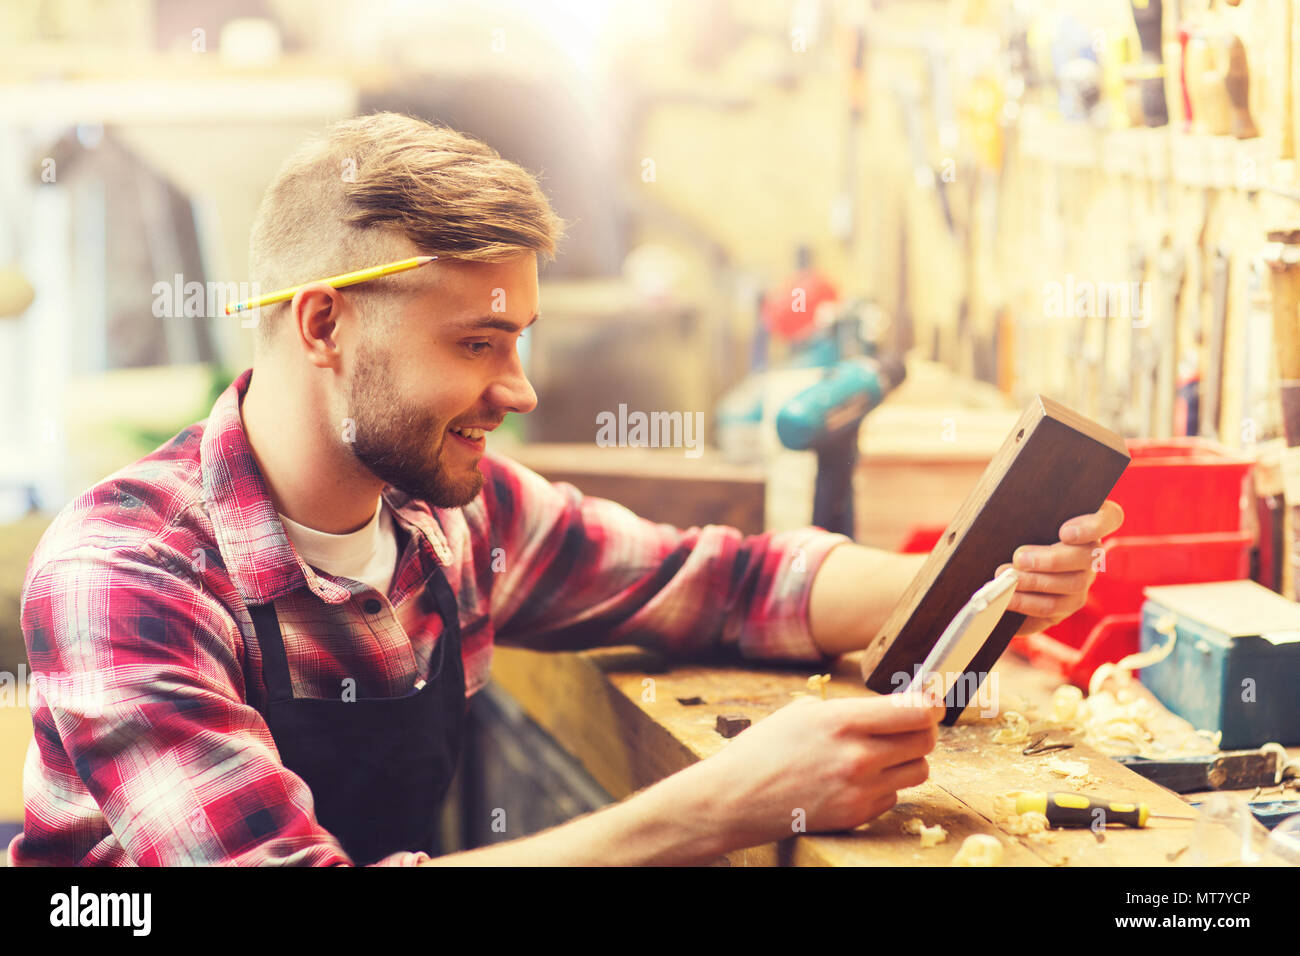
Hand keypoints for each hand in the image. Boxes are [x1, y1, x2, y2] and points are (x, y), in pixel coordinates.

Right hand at [686, 692, 944, 850]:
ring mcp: (859, 790)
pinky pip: (893, 795)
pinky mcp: (857, 815)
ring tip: (884, 752)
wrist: (736, 798)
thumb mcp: (802, 712)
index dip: (931, 703)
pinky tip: (859, 778)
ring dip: (908, 758)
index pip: (915, 711)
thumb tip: (888, 710)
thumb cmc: (763, 750)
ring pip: (918, 771)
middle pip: (925, 740)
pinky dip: (885, 785)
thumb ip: (849, 710)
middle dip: (923, 729)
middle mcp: (857, 757)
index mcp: (842, 721)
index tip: (931, 700)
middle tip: (911, 725)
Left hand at [996, 499, 1124, 636]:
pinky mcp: (1066, 603)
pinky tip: (1007, 598)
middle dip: (1051, 560)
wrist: (1000, 565)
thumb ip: (1023, 510)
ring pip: (1071, 583)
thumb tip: (1013, 509)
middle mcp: (1091, 551)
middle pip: (1088, 556)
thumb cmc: (1012, 529)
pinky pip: (1053, 607)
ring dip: (1035, 581)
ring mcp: (1082, 579)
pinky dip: (1027, 602)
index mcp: (1085, 520)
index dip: (1094, 525)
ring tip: (1007, 577)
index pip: (1110, 517)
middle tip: (1019, 558)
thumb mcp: (1018, 517)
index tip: (1065, 532)